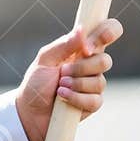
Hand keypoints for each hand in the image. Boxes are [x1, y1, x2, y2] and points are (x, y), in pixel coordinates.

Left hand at [14, 18, 122, 140]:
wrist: (31, 111)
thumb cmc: (37, 80)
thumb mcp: (46, 58)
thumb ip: (64, 44)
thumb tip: (82, 29)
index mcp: (82, 48)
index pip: (107, 32)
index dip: (108, 32)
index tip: (89, 47)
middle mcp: (91, 64)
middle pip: (105, 61)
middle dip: (82, 68)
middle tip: (63, 71)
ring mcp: (94, 84)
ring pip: (100, 82)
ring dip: (76, 84)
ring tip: (60, 86)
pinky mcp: (93, 103)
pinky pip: (95, 100)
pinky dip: (76, 98)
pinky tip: (63, 97)